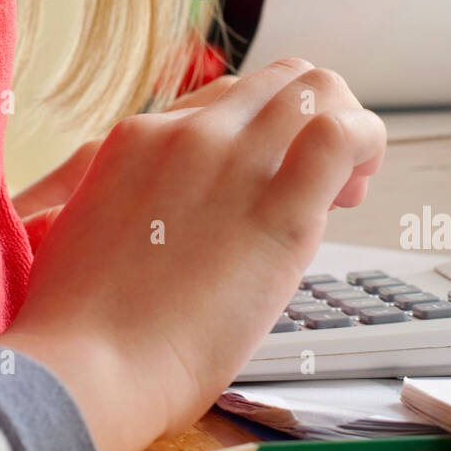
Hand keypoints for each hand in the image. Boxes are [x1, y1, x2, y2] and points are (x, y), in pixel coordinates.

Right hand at [0, 59, 386, 450]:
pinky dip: (368, 141)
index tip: (273, 175)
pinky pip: (341, 135)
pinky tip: (358, 186)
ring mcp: (230, 162)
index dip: (263, 130)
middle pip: (279, 82)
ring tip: (347, 188)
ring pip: (317, 89)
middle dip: (314, 117)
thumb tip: (159, 220)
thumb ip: (129, 206)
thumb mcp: (86, 232)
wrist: (83, 369)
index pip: (226, 99)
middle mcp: (187, 134)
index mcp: (138, 137)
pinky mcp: (276, 212)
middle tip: (325, 183)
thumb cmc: (82, 329)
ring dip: (348, 125)